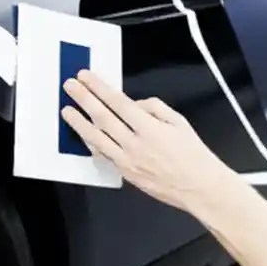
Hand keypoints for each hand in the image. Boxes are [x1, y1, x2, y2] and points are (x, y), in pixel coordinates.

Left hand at [60, 70, 239, 212]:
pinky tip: (83, 135)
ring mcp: (127, 160)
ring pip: (96, 138)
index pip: (117, 102)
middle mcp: (135, 144)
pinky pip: (103, 156)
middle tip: (69, 87)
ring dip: (78, 123)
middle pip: (102, 117)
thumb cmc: (193, 156)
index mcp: (149, 128)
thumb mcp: (179, 121)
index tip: (85, 77)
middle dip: (83, 99)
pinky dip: (91, 144)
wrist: (199, 188)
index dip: (98, 88)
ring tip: (66, 111)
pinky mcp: (125, 173)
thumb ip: (154, 107)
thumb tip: (133, 104)